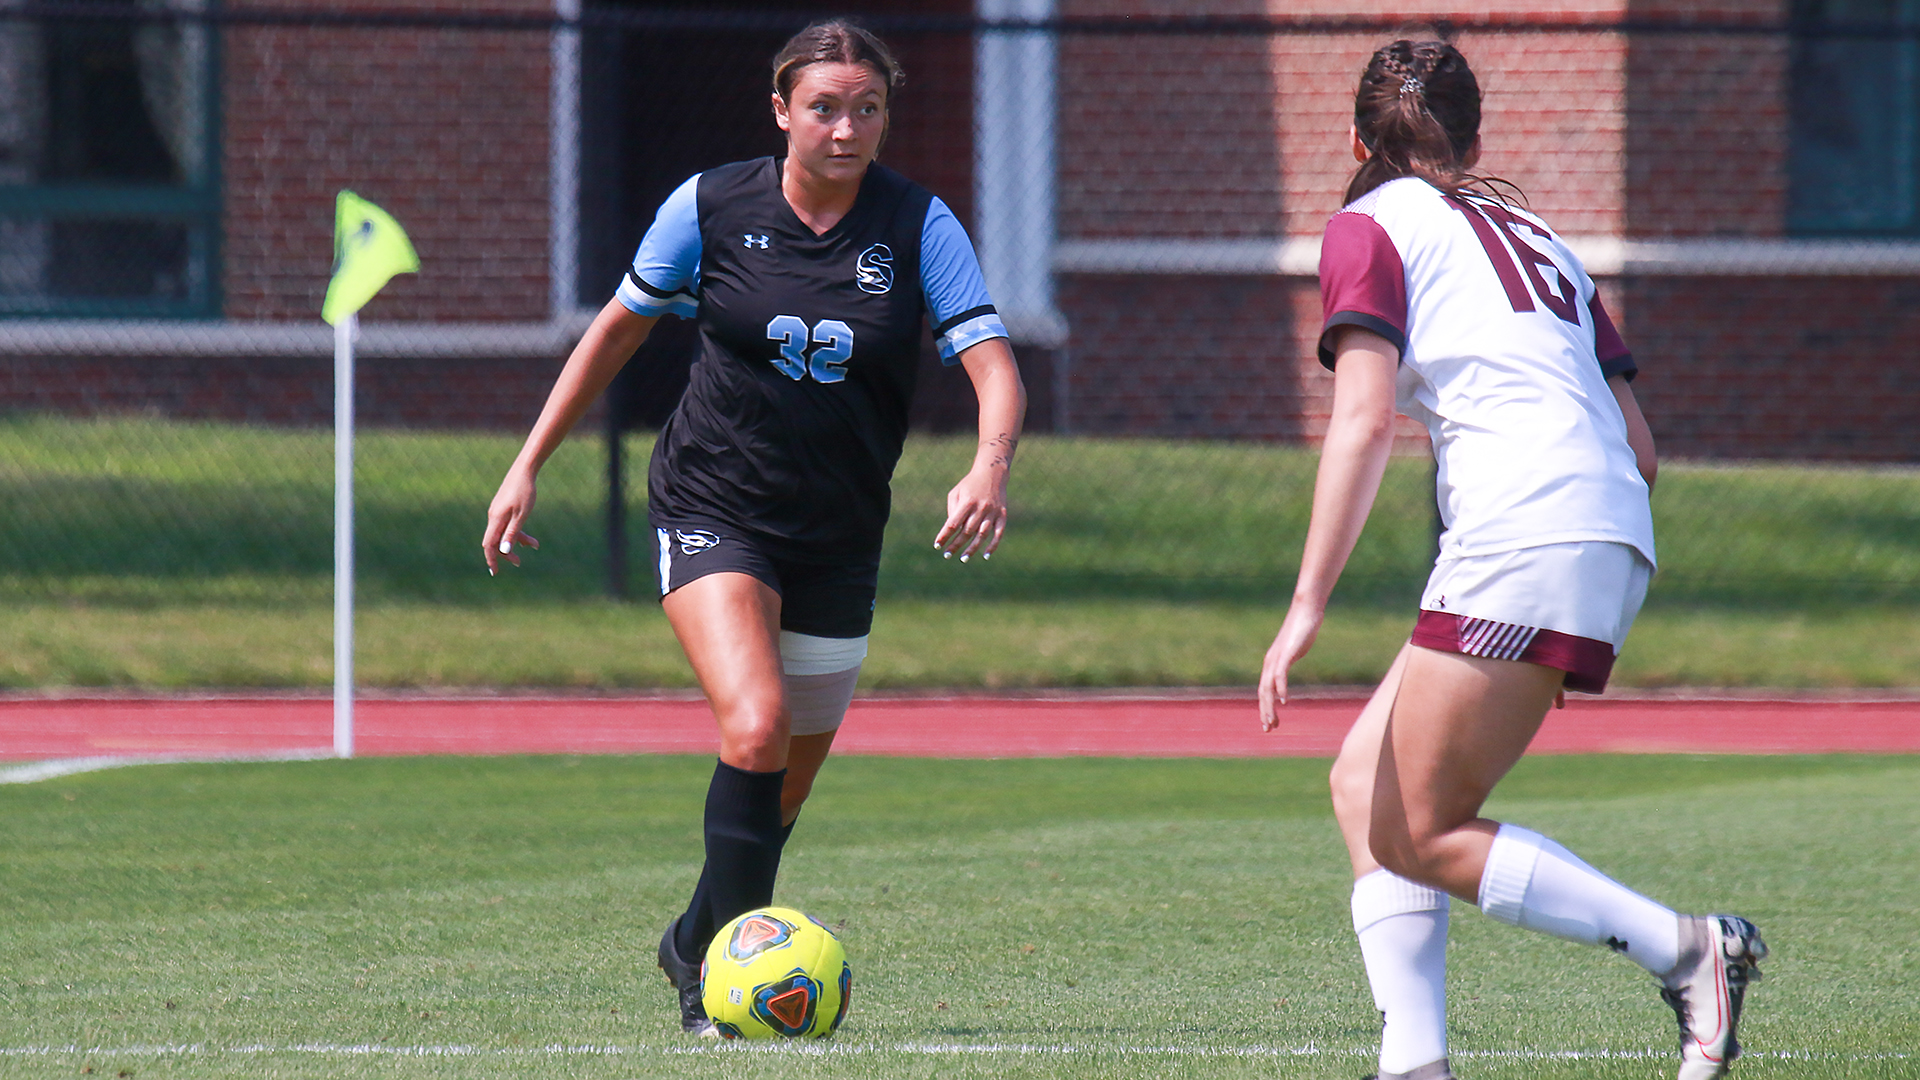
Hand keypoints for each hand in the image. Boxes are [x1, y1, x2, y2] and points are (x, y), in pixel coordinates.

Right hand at [483, 466, 540, 574]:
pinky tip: (531, 539)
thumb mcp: (521, 515)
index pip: (489, 545)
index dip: (491, 559)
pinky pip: (508, 525)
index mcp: (496, 520)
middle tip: (519, 562)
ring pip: (504, 533)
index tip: (495, 572)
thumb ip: (512, 533)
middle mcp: (493, 517)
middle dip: (507, 553)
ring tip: (535, 545)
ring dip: (517, 542)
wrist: (524, 471)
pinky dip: (518, 532)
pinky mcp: (503, 509)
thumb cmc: (524, 492)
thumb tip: (504, 551)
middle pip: (496, 541)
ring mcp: (498, 513)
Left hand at [934, 463, 1008, 562]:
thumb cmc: (969, 485)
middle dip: (955, 544)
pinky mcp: (1002, 515)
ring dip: (972, 549)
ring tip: (963, 558)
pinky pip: (998, 534)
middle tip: (946, 555)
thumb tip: (952, 531)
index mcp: (967, 502)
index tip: (937, 545)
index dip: (944, 535)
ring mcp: (992, 512)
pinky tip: (985, 556)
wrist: (992, 473)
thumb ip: (952, 511)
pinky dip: (993, 546)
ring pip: (982, 535)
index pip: (953, 523)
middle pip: (966, 531)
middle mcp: (980, 508)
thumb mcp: (956, 493)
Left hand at [1258, 600, 1323, 730]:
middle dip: (1265, 712)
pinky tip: (1284, 700)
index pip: (1264, 690)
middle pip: (1263, 692)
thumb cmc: (1301, 629)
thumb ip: (1290, 662)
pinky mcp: (1286, 653)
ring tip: (1272, 721)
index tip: (1269, 723)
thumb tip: (1290, 670)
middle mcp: (1270, 662)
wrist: (1306, 611)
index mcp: (1271, 663)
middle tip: (1268, 729)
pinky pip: (1280, 674)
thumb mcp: (1294, 650)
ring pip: (1268, 686)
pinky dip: (1280, 688)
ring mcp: (1277, 658)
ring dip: (1269, 705)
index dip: (1265, 707)